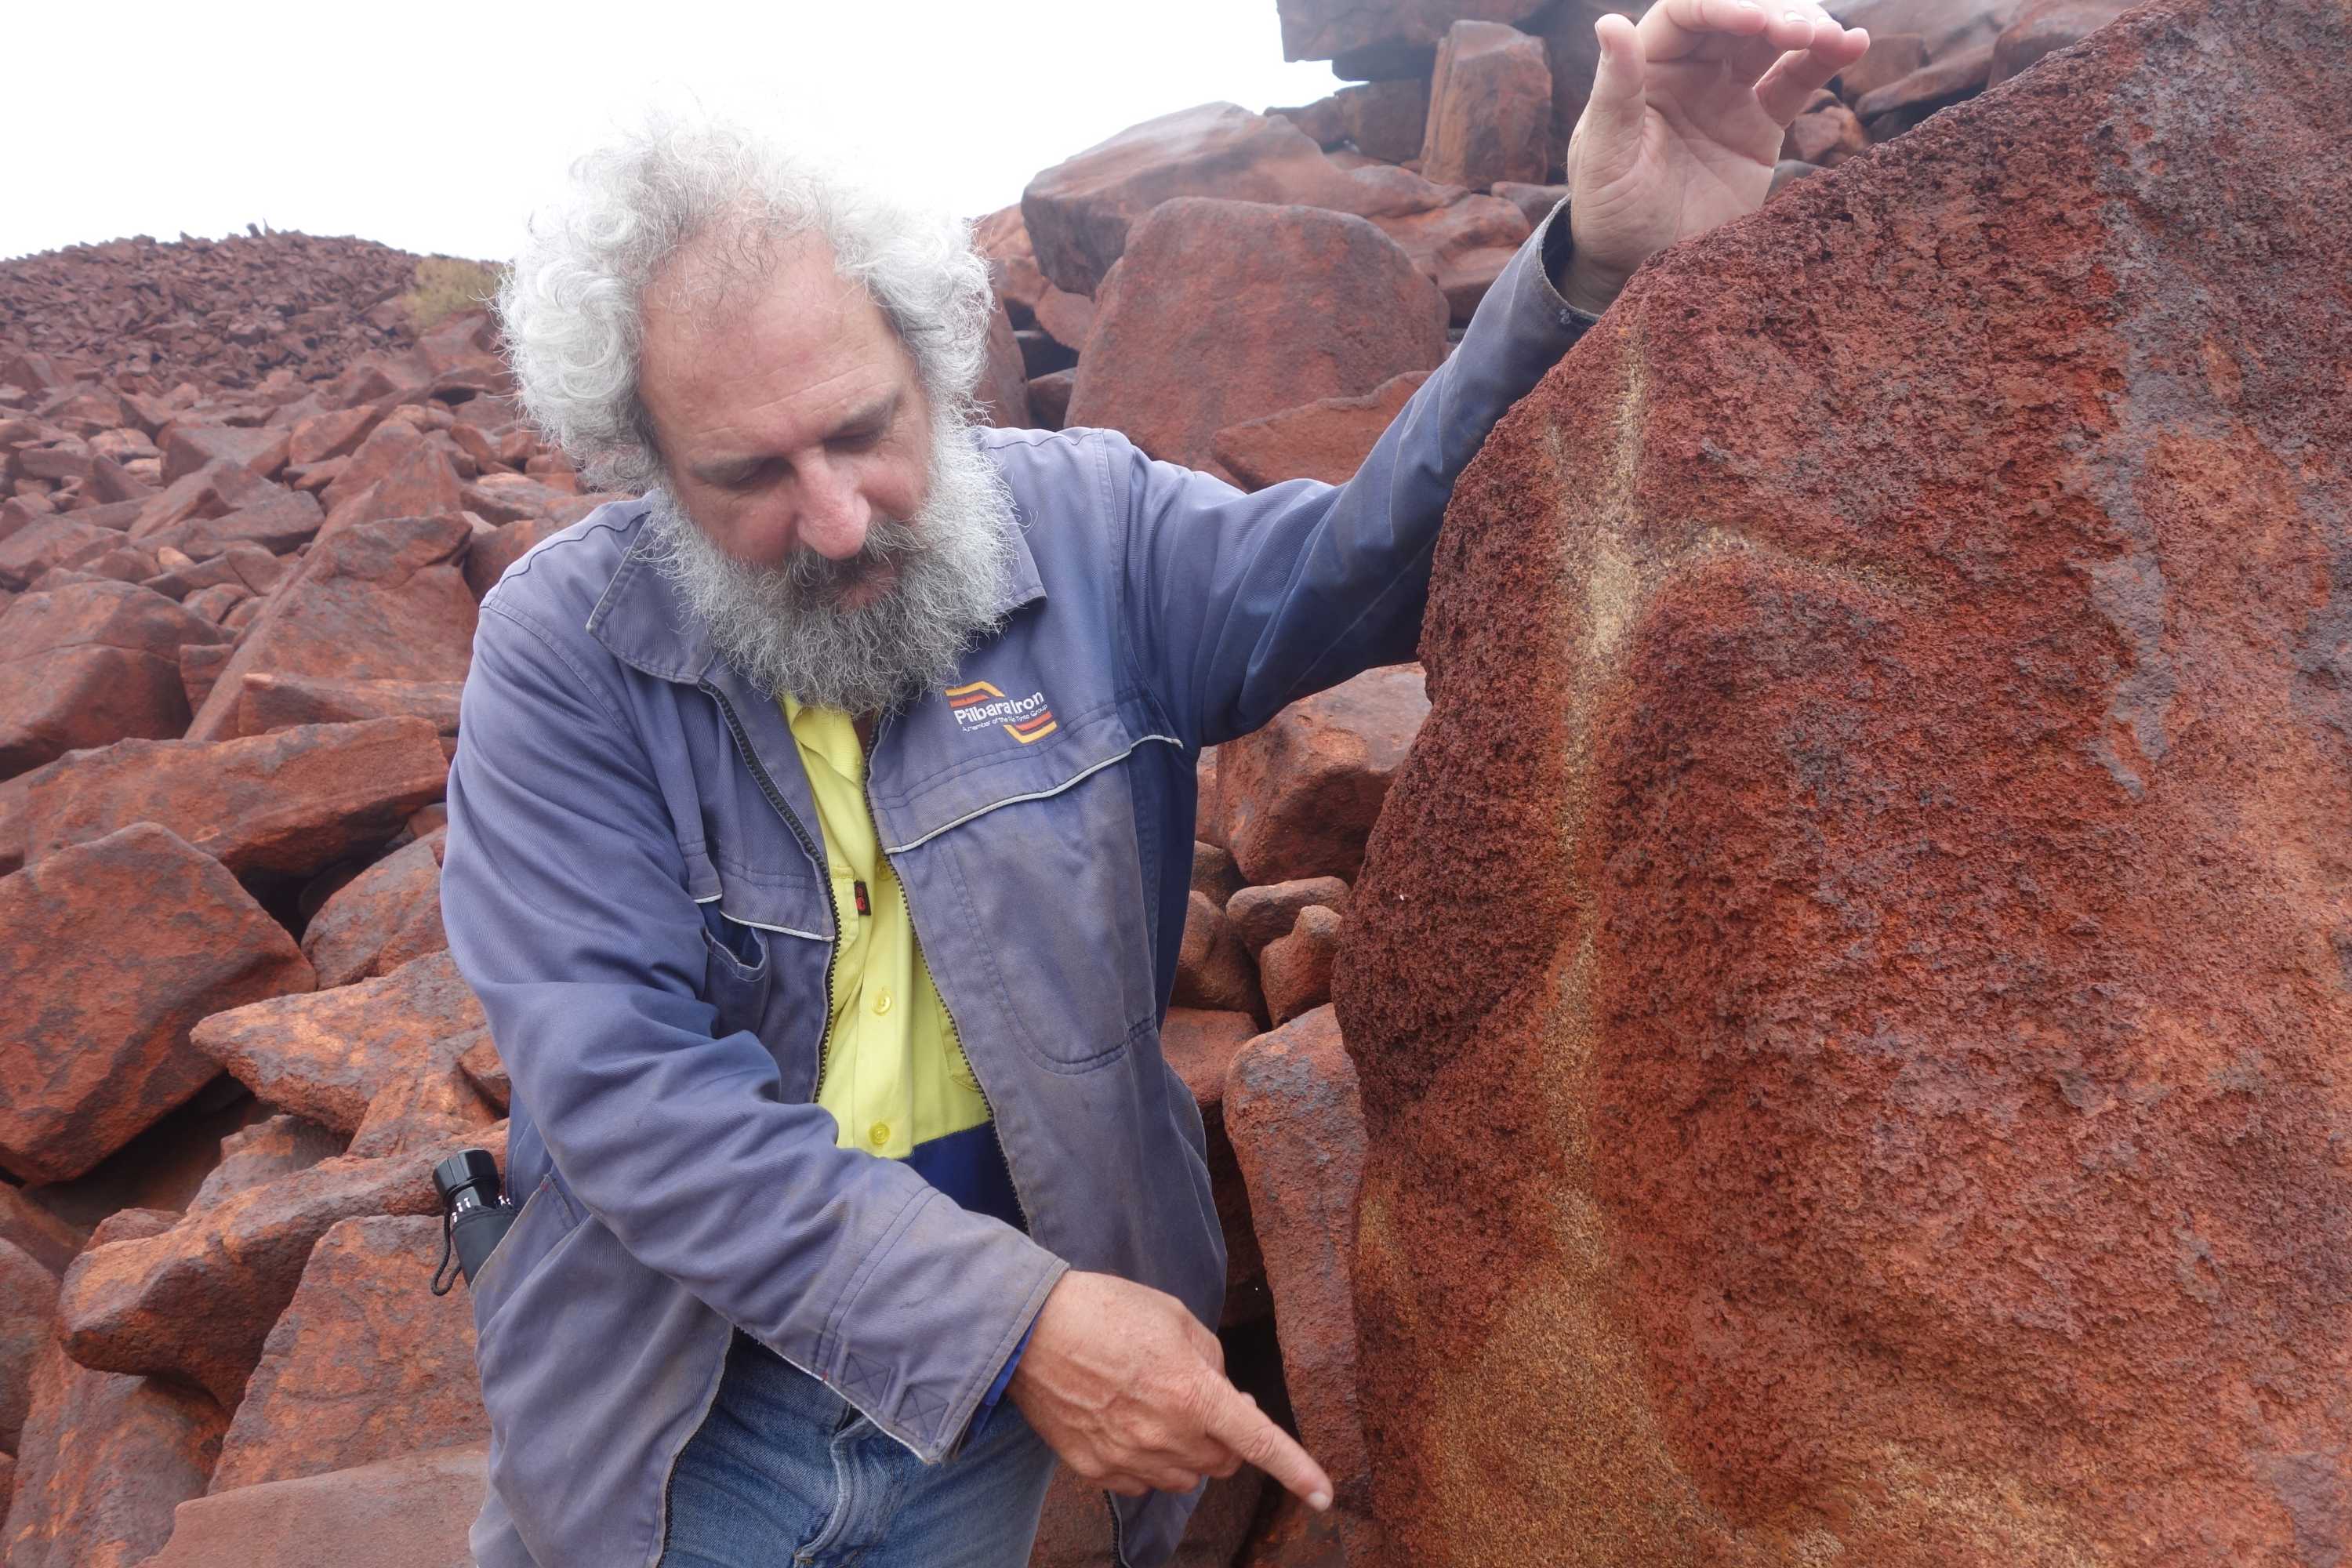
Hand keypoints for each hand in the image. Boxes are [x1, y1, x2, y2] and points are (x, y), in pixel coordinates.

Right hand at [1006, 1270, 1333, 1507]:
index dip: (1297, 1471)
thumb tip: (1224, 1394)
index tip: (1325, 1495)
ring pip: (1186, 1477)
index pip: (1259, 1441)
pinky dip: (1148, 1460)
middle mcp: (1166, 1436)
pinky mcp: (1096, 1470)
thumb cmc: (1105, 1310)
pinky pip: (1143, 1482)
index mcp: (1193, 1393)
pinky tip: (1127, 1422)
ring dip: (1189, 1450)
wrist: (1029, 1329)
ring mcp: (1129, 1458)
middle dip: (1226, 1435)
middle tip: (1202, 1398)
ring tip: (1158, 1406)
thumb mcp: (1175, 1316)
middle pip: (1224, 1462)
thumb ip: (1211, 1359)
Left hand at [1560, 0, 1871, 312]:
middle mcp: (1689, 71)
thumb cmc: (1608, 213)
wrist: (1641, 267)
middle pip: (1738, 18)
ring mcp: (1728, 95)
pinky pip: (1796, 83)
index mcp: (1647, 68)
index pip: (1686, 13)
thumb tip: (1609, 22)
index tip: (1754, 18)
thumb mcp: (1604, 157)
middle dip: (1774, 13)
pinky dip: (1825, 61)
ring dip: (1806, 28)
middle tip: (1802, 32)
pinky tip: (1852, 45)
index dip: (1721, 5)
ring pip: (1773, 42)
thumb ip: (1615, 91)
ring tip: (1835, 38)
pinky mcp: (1760, 126)